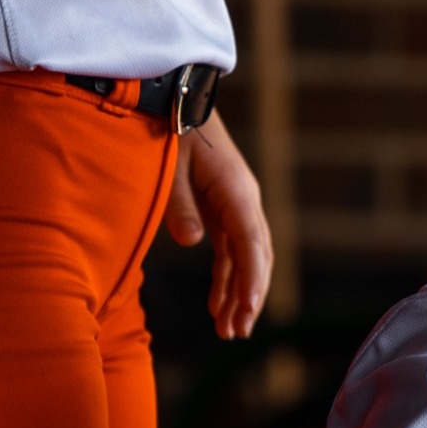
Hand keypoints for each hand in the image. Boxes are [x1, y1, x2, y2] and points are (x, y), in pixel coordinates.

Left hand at [165, 110, 271, 338]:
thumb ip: (180, 205)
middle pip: (257, 256)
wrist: (175, 95)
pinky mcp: (224, 205)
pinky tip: (216, 303)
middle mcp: (244, 199)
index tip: (246, 310)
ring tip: (227, 329)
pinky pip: (231, 248)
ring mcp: (237, 203)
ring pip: (246, 257)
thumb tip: (193, 242)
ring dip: (238, 292)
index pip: (250, 243)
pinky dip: (227, 276)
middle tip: (235, 332)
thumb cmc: (169, 128)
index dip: (250, 280)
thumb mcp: (169, 166)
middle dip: (249, 296)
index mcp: (236, 190)